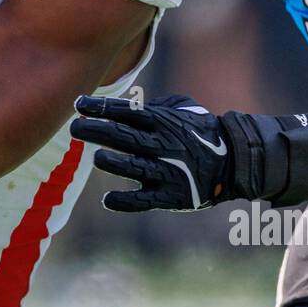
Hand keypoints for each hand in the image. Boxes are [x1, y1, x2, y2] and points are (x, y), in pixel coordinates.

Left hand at [70, 93, 232, 211]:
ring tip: (97, 157)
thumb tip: (123, 104)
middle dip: (96, 131)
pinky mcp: (171, 197)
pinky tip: (108, 200)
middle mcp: (164, 145)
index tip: (78, 104)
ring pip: (134, 167)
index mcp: (164, 121)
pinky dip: (125, 202)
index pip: (127, 111)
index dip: (101, 107)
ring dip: (113, 163)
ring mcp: (168, 172)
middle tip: (75, 128)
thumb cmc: (199, 131)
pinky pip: (144, 201)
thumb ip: (154, 105)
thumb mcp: (183, 109)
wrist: (233, 163)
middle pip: (124, 137)